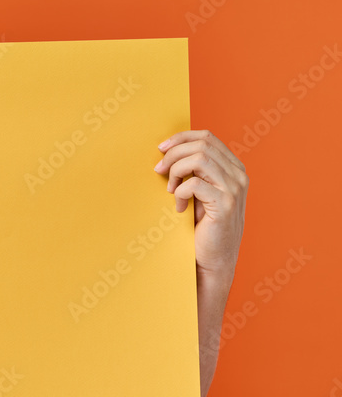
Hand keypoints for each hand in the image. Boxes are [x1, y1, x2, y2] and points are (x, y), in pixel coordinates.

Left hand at [154, 130, 247, 277]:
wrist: (214, 259)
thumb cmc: (203, 224)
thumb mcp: (200, 190)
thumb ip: (194, 170)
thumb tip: (168, 149)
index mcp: (234, 168)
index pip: (208, 137)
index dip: (181, 137)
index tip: (161, 148)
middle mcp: (238, 175)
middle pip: (201, 145)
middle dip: (173, 154)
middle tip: (159, 169)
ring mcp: (234, 189)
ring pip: (198, 159)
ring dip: (176, 171)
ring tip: (170, 189)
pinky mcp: (225, 204)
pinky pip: (194, 184)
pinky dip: (180, 192)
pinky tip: (179, 206)